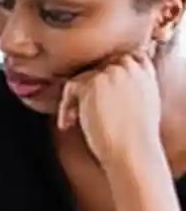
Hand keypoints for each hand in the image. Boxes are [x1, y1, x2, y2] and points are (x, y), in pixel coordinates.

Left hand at [58, 51, 161, 168]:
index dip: (104, 77)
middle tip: (79, 112)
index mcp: (145, 72)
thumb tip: (106, 91)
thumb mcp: (142, 106)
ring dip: (74, 101)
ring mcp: (111, 74)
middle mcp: (129, 68)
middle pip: (98, 69)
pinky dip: (65, 107)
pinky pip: (70, 88)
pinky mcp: (93, 84)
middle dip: (87, 90)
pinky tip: (68, 125)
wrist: (132, 149)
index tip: (95, 97)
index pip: (120, 61)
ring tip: (73, 121)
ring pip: (82, 78)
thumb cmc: (136, 138)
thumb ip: (129, 89)